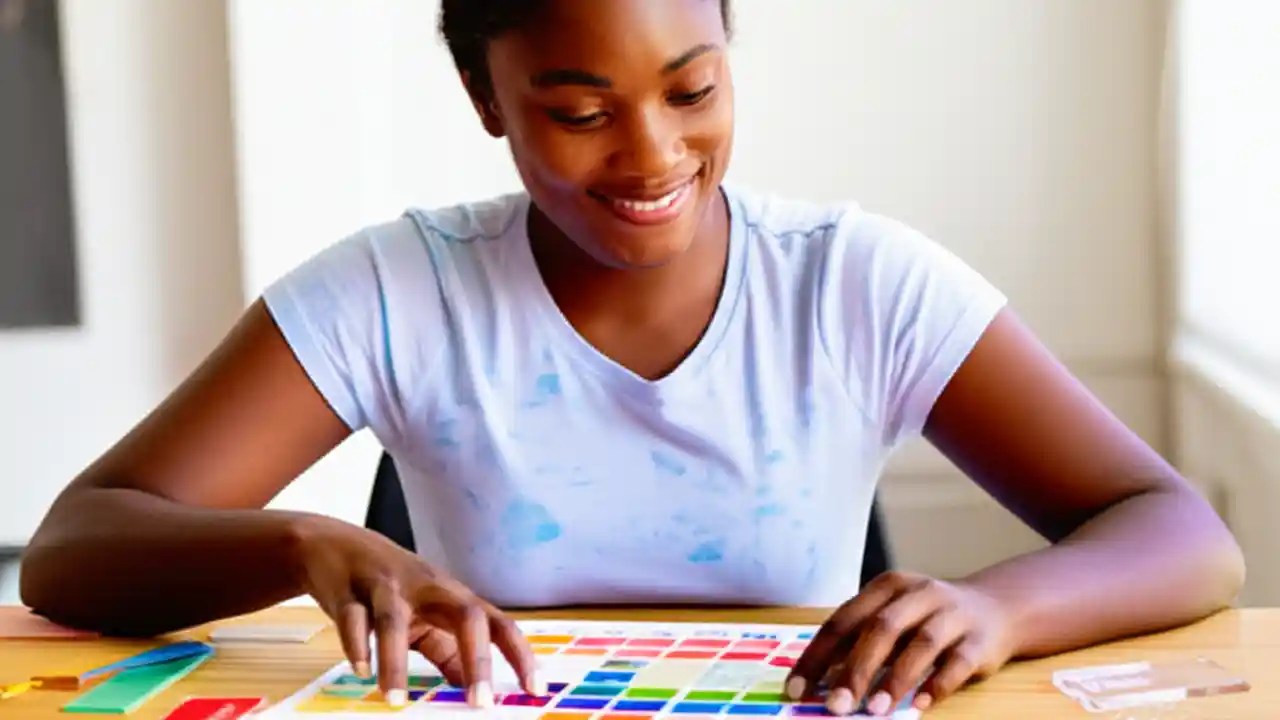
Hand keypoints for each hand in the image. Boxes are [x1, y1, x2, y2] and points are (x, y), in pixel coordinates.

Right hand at [295, 516, 539, 706]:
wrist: (331, 544)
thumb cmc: (388, 584)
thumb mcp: (423, 613)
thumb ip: (445, 649)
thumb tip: (467, 686)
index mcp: (450, 596)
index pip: (497, 623)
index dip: (519, 655)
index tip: (535, 689)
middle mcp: (425, 587)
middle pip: (463, 614)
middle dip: (477, 658)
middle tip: (480, 703)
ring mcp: (385, 585)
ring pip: (395, 619)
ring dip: (395, 661)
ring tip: (395, 699)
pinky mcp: (346, 590)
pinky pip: (352, 618)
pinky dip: (356, 644)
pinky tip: (361, 670)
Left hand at [786, 571, 1016, 714]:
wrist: (995, 608)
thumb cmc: (927, 618)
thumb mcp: (892, 617)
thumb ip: (860, 641)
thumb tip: (819, 680)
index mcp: (888, 586)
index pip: (844, 620)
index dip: (818, 655)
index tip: (798, 689)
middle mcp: (919, 593)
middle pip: (882, 629)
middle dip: (856, 670)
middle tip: (837, 706)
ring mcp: (953, 615)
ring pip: (921, 644)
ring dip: (896, 679)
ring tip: (876, 710)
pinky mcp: (981, 640)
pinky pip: (958, 663)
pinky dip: (937, 684)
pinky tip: (918, 705)